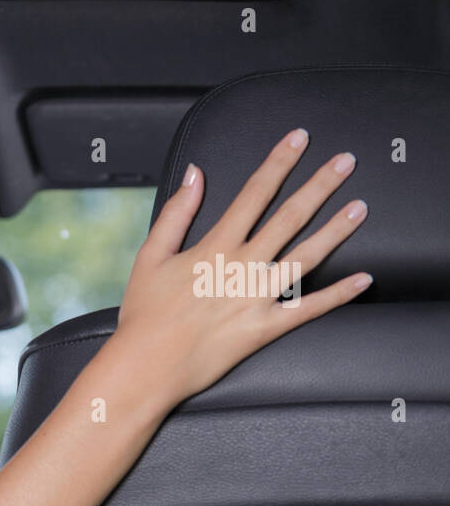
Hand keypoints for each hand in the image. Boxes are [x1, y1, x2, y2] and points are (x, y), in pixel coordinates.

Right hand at [109, 127, 371, 405]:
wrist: (146, 366)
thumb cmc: (144, 315)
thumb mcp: (150, 256)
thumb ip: (176, 213)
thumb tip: (196, 174)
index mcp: (215, 246)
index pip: (254, 193)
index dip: (279, 163)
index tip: (299, 140)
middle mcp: (242, 267)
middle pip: (290, 217)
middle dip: (320, 185)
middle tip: (345, 163)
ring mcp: (257, 298)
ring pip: (307, 257)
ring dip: (336, 230)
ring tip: (360, 208)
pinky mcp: (265, 328)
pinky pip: (308, 309)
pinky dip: (338, 295)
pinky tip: (362, 280)